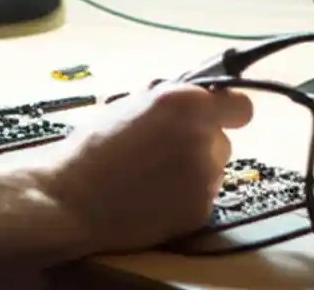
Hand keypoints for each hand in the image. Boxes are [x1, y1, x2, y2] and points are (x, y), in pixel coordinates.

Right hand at [38, 82, 252, 252]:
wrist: (73, 200)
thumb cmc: (93, 147)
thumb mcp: (130, 105)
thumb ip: (169, 102)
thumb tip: (191, 102)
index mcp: (186, 103)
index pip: (240, 106)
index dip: (227, 112)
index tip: (214, 119)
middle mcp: (204, 138)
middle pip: (221, 141)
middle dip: (200, 144)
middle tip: (162, 152)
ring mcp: (206, 178)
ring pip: (212, 170)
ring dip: (192, 171)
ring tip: (151, 179)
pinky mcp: (201, 211)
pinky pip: (201, 198)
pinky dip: (183, 199)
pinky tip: (152, 199)